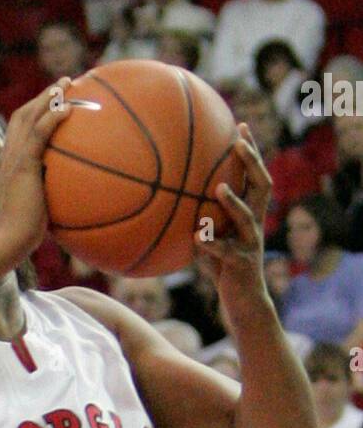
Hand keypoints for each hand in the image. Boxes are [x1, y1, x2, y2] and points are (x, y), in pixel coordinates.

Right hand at [0, 79, 70, 261]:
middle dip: (44, 95)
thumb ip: (49, 195)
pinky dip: (51, 118)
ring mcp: (13, 159)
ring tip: (68, 83)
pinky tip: (68, 108)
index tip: (55, 100)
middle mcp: (9, 155)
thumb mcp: (38, 208)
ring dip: (49, 97)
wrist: (9, 241)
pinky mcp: (22, 166)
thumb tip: (74, 198)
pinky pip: (38, 135)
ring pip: (29, 117)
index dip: (36, 110)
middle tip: (65, 82)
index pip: (20, 128)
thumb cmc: (23, 234)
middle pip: (23, 114)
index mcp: (10, 163)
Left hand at [193, 124, 269, 306]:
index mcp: (249, 213)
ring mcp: (251, 244)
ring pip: (249, 218)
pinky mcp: (241, 264)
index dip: (251, 151)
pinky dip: (210, 244)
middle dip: (252, 163)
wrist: (243, 301)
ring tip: (219, 188)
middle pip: (262, 187)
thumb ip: (198, 215)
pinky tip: (195, 237)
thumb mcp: (210, 234)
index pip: (255, 176)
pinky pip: (225, 252)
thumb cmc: (222, 265)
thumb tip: (166, 193)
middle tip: (239, 144)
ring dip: (233, 202)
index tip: (240, 126)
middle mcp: (255, 224)